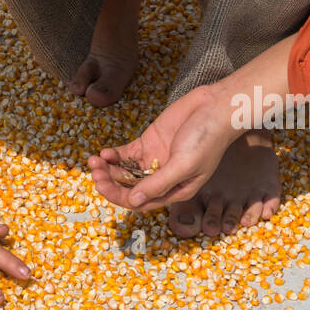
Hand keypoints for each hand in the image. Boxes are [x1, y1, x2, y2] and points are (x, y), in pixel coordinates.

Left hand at [88, 84, 237, 212]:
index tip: (102, 185)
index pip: (141, 202)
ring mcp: (154, 160)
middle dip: (110, 182)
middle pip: (130, 188)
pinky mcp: (149, 143)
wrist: (214, 107)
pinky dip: (114, 155)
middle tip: (95, 172)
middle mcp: (162, 178)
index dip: (119, 197)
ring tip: (94, 161)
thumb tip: (133, 201)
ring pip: (125, 171)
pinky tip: (104, 153)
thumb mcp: (183, 165)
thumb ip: (158, 183)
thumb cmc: (206, 139)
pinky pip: (127, 154)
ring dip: (109, 169)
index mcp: (175, 191)